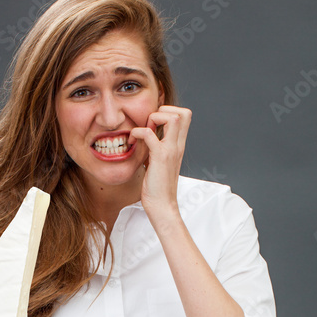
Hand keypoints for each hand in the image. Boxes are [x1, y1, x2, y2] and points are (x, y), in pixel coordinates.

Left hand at [130, 104, 191, 226]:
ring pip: (173, 117)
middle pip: (183, 112)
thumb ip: (156, 148)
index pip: (185, 116)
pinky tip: (131, 141)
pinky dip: (137, 132)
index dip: (168, 112)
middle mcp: (178, 145)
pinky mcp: (160, 157)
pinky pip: (149, 133)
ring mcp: (170, 150)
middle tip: (150, 124)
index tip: (154, 124)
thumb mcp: (158, 162)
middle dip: (164, 110)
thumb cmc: (158, 188)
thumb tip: (146, 137)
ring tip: (143, 132)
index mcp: (179, 146)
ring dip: (154, 117)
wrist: (162, 206)